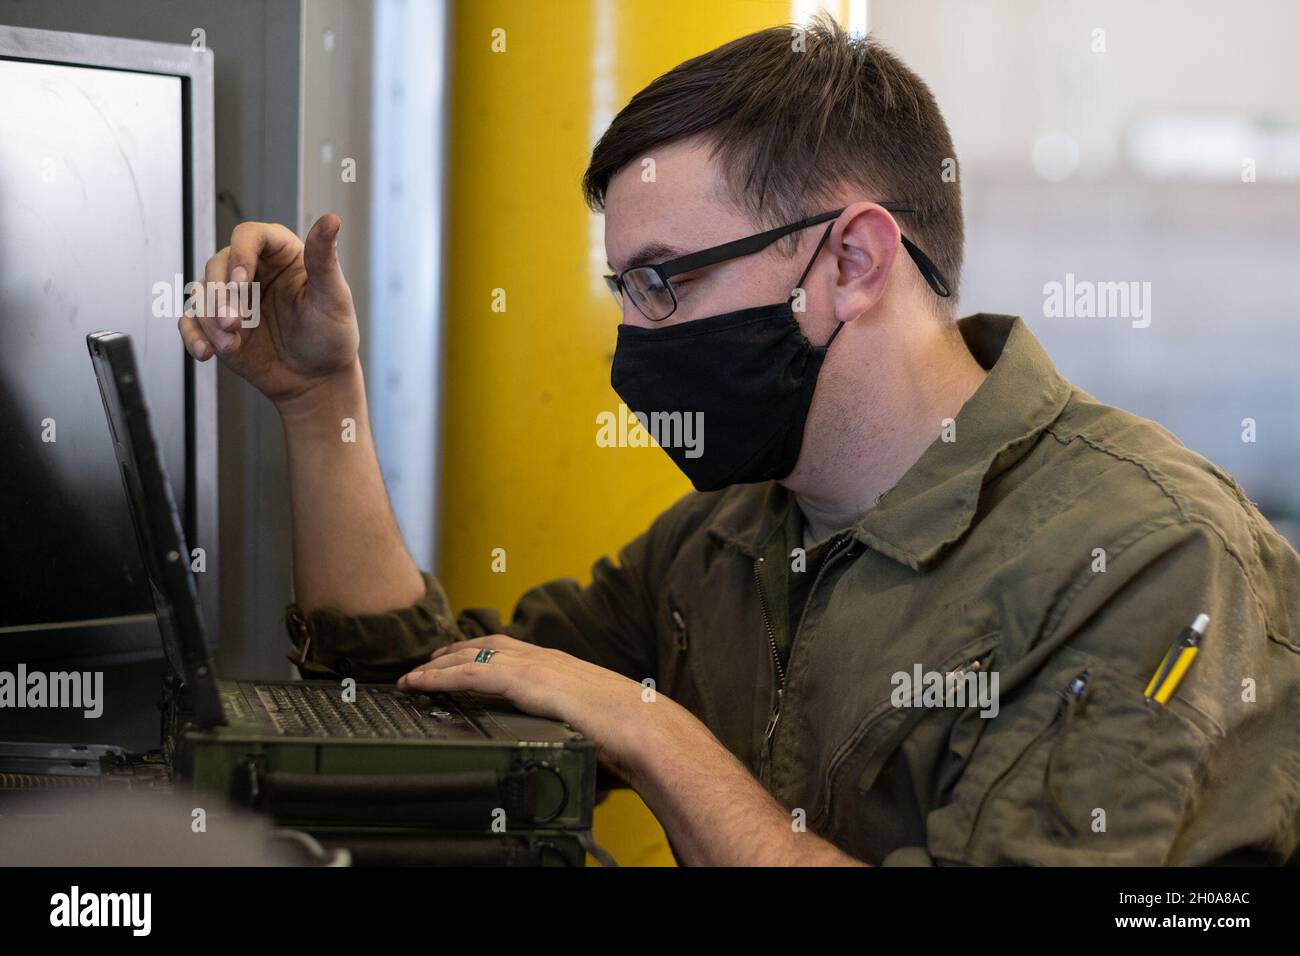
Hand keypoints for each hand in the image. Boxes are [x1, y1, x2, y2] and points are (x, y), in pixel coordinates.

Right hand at [178, 214, 359, 407]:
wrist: (317, 378)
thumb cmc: (331, 335)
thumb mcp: (333, 297)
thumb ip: (324, 260)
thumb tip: (332, 219)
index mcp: (280, 253)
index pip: (248, 236)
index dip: (240, 255)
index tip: (240, 282)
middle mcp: (251, 269)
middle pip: (218, 265)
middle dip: (221, 295)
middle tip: (233, 323)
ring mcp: (231, 297)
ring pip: (201, 293)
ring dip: (209, 318)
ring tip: (229, 344)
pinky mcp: (217, 324)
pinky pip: (191, 322)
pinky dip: (193, 336)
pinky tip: (204, 352)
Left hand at [397, 636, 678, 781]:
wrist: (644, 727)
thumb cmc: (628, 729)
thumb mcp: (592, 716)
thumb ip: (573, 716)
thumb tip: (569, 732)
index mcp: (560, 665)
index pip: (510, 649)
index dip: (479, 650)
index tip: (456, 656)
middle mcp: (544, 658)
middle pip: (486, 646)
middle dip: (452, 653)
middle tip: (426, 663)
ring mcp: (534, 667)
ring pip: (472, 657)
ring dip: (438, 665)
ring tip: (413, 676)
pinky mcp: (525, 682)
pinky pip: (471, 676)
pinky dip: (441, 677)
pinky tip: (422, 684)